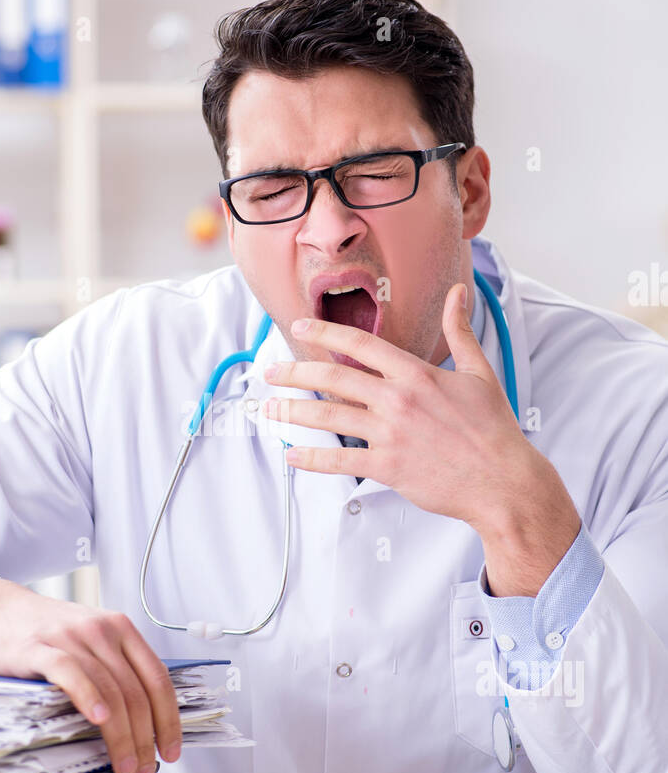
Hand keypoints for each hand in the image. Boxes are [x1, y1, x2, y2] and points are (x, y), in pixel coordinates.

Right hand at [0, 575, 180, 772]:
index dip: (169, 719)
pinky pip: (71, 673)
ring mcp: (71, 637)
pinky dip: (89, 697)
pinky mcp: (39, 648)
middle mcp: (101, 630)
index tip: (171, 750)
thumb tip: (141, 724)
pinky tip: (98, 720)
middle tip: (145, 768)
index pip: (158, 679)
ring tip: (125, 763)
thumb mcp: (88, 640)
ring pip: (110, 689)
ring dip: (122, 734)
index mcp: (121, 629)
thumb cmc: (43, 632)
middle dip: (146, 737)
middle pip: (135, 691)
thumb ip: (113, 669)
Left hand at [262, 282, 530, 530]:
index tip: (300, 328)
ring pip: (330, 417)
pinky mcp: (388, 467)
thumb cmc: (494, 429)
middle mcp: (398, 399)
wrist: (503, 480)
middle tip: (270, 372)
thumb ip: (460, 331)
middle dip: (295, 373)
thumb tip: (458, 293)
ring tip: (268, 410)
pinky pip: (341, 461)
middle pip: (334, 378)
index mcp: (417, 373)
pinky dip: (312, 458)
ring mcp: (391, 434)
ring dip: (293, 412)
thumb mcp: (479, 372)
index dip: (325, 332)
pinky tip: (292, 455)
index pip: (360, 344)